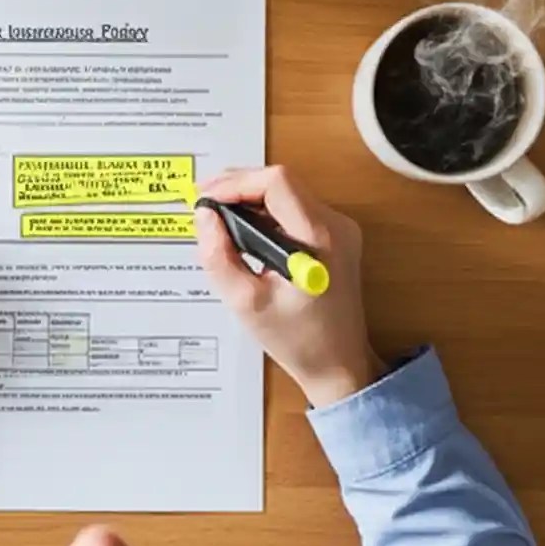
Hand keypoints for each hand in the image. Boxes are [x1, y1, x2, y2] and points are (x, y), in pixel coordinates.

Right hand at [194, 166, 381, 406]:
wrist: (338, 363)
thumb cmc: (295, 339)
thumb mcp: (245, 303)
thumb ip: (218, 256)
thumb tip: (204, 216)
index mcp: (318, 238)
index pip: (276, 183)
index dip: (236, 183)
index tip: (206, 199)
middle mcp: (335, 225)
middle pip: (281, 182)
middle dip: (238, 187)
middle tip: (204, 204)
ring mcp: (339, 229)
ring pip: (287, 192)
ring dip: (250, 198)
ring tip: (217, 216)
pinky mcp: (335, 236)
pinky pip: (294, 209)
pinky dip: (265, 211)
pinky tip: (242, 228)